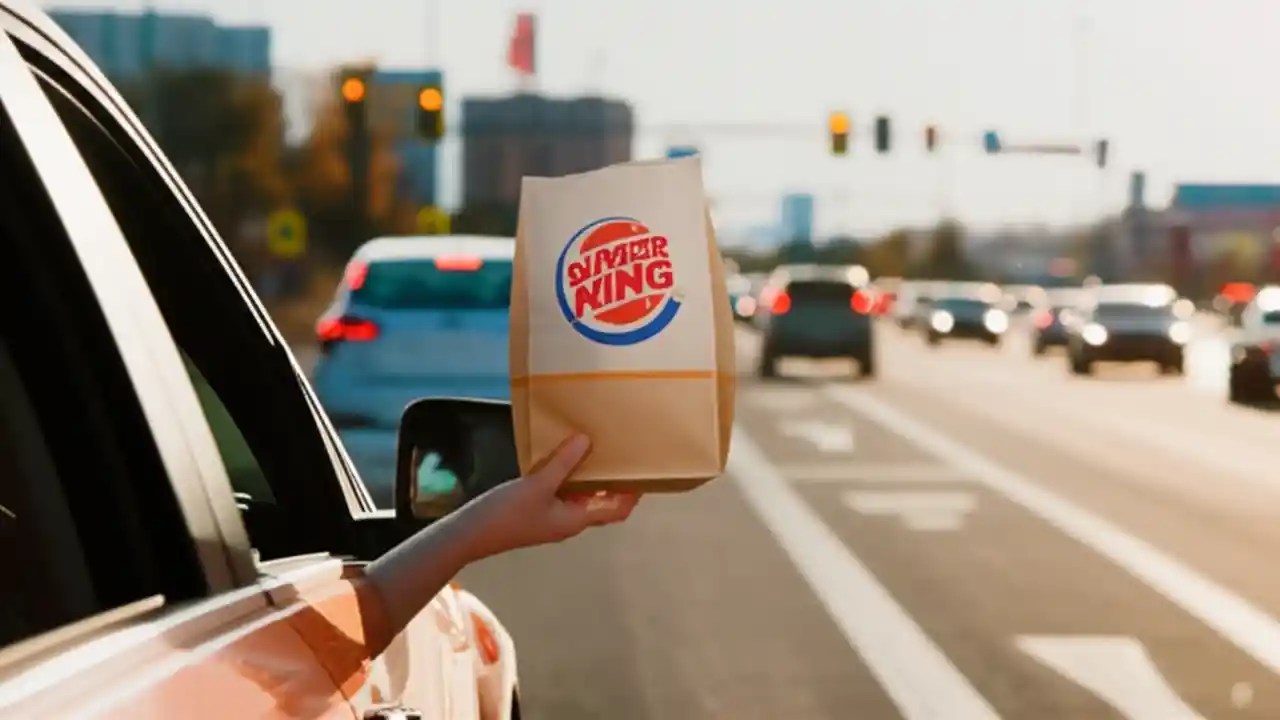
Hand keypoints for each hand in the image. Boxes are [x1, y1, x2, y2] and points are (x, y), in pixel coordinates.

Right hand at [461, 434, 639, 559]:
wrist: (470, 535)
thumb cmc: (507, 514)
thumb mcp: (537, 485)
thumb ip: (563, 463)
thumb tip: (587, 440)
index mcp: (576, 520)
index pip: (616, 510)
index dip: (632, 494)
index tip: (644, 472)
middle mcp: (569, 521)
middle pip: (601, 504)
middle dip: (614, 483)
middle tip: (623, 455)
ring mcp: (553, 518)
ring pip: (582, 498)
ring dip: (591, 479)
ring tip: (598, 451)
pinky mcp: (538, 512)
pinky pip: (563, 494)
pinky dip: (570, 478)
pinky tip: (565, 459)